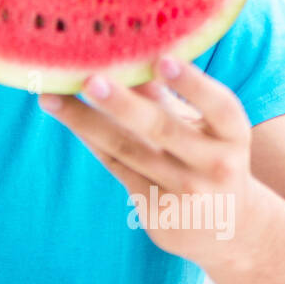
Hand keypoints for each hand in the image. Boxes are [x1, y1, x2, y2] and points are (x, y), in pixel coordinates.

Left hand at [38, 56, 254, 267]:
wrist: (229, 230)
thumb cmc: (207, 157)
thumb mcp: (204, 129)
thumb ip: (169, 97)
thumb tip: (126, 54)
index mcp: (233, 136)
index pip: (220, 107)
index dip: (193, 84)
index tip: (164, 59)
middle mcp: (214, 165)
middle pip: (162, 129)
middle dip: (123, 104)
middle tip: (89, 80)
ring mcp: (184, 192)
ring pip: (126, 149)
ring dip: (85, 121)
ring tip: (51, 97)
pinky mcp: (158, 211)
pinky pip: (116, 166)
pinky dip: (90, 139)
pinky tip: (65, 116)